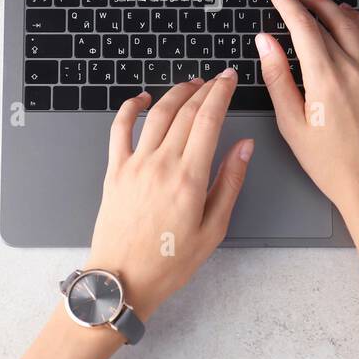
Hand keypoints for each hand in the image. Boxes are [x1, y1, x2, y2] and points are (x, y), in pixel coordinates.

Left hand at [87, 70, 253, 318]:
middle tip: (217, 80)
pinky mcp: (114, 171)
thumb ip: (229, 182)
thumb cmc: (168, 262)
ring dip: (176, 93)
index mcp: (188, 178)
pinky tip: (143, 99)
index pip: (209, 120)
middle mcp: (161, 164)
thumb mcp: (213, 229)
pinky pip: (119, 129)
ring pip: (157, 114)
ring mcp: (134, 165)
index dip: (221, 94)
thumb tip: (244, 147)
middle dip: (205, 89)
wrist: (123, 279)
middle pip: (185, 112)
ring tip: (191, 85)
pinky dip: (131, 107)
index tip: (230, 80)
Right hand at [257, 0, 358, 230]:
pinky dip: (358, 22)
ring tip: (316, 1)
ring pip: (353, 24)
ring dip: (333, 7)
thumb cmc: (330, 163)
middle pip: (328, 20)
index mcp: (326, 78)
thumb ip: (277, 77)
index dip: (286, 4)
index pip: (303, 26)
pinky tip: (349, 21)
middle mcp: (352, 69)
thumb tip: (266, 43)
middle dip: (307, 2)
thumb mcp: (291, 122)